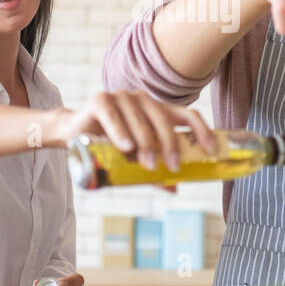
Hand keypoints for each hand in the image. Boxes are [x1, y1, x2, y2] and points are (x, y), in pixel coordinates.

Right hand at [48, 89, 217, 173]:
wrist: (74, 135)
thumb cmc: (109, 146)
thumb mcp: (134, 160)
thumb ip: (153, 171)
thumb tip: (174, 188)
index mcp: (158, 112)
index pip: (188, 115)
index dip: (202, 130)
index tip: (210, 150)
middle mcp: (143, 101)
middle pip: (165, 120)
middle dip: (170, 145)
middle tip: (172, 167)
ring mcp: (122, 97)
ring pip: (141, 120)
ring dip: (146, 143)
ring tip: (147, 164)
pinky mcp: (100, 100)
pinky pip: (114, 114)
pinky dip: (121, 131)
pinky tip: (126, 146)